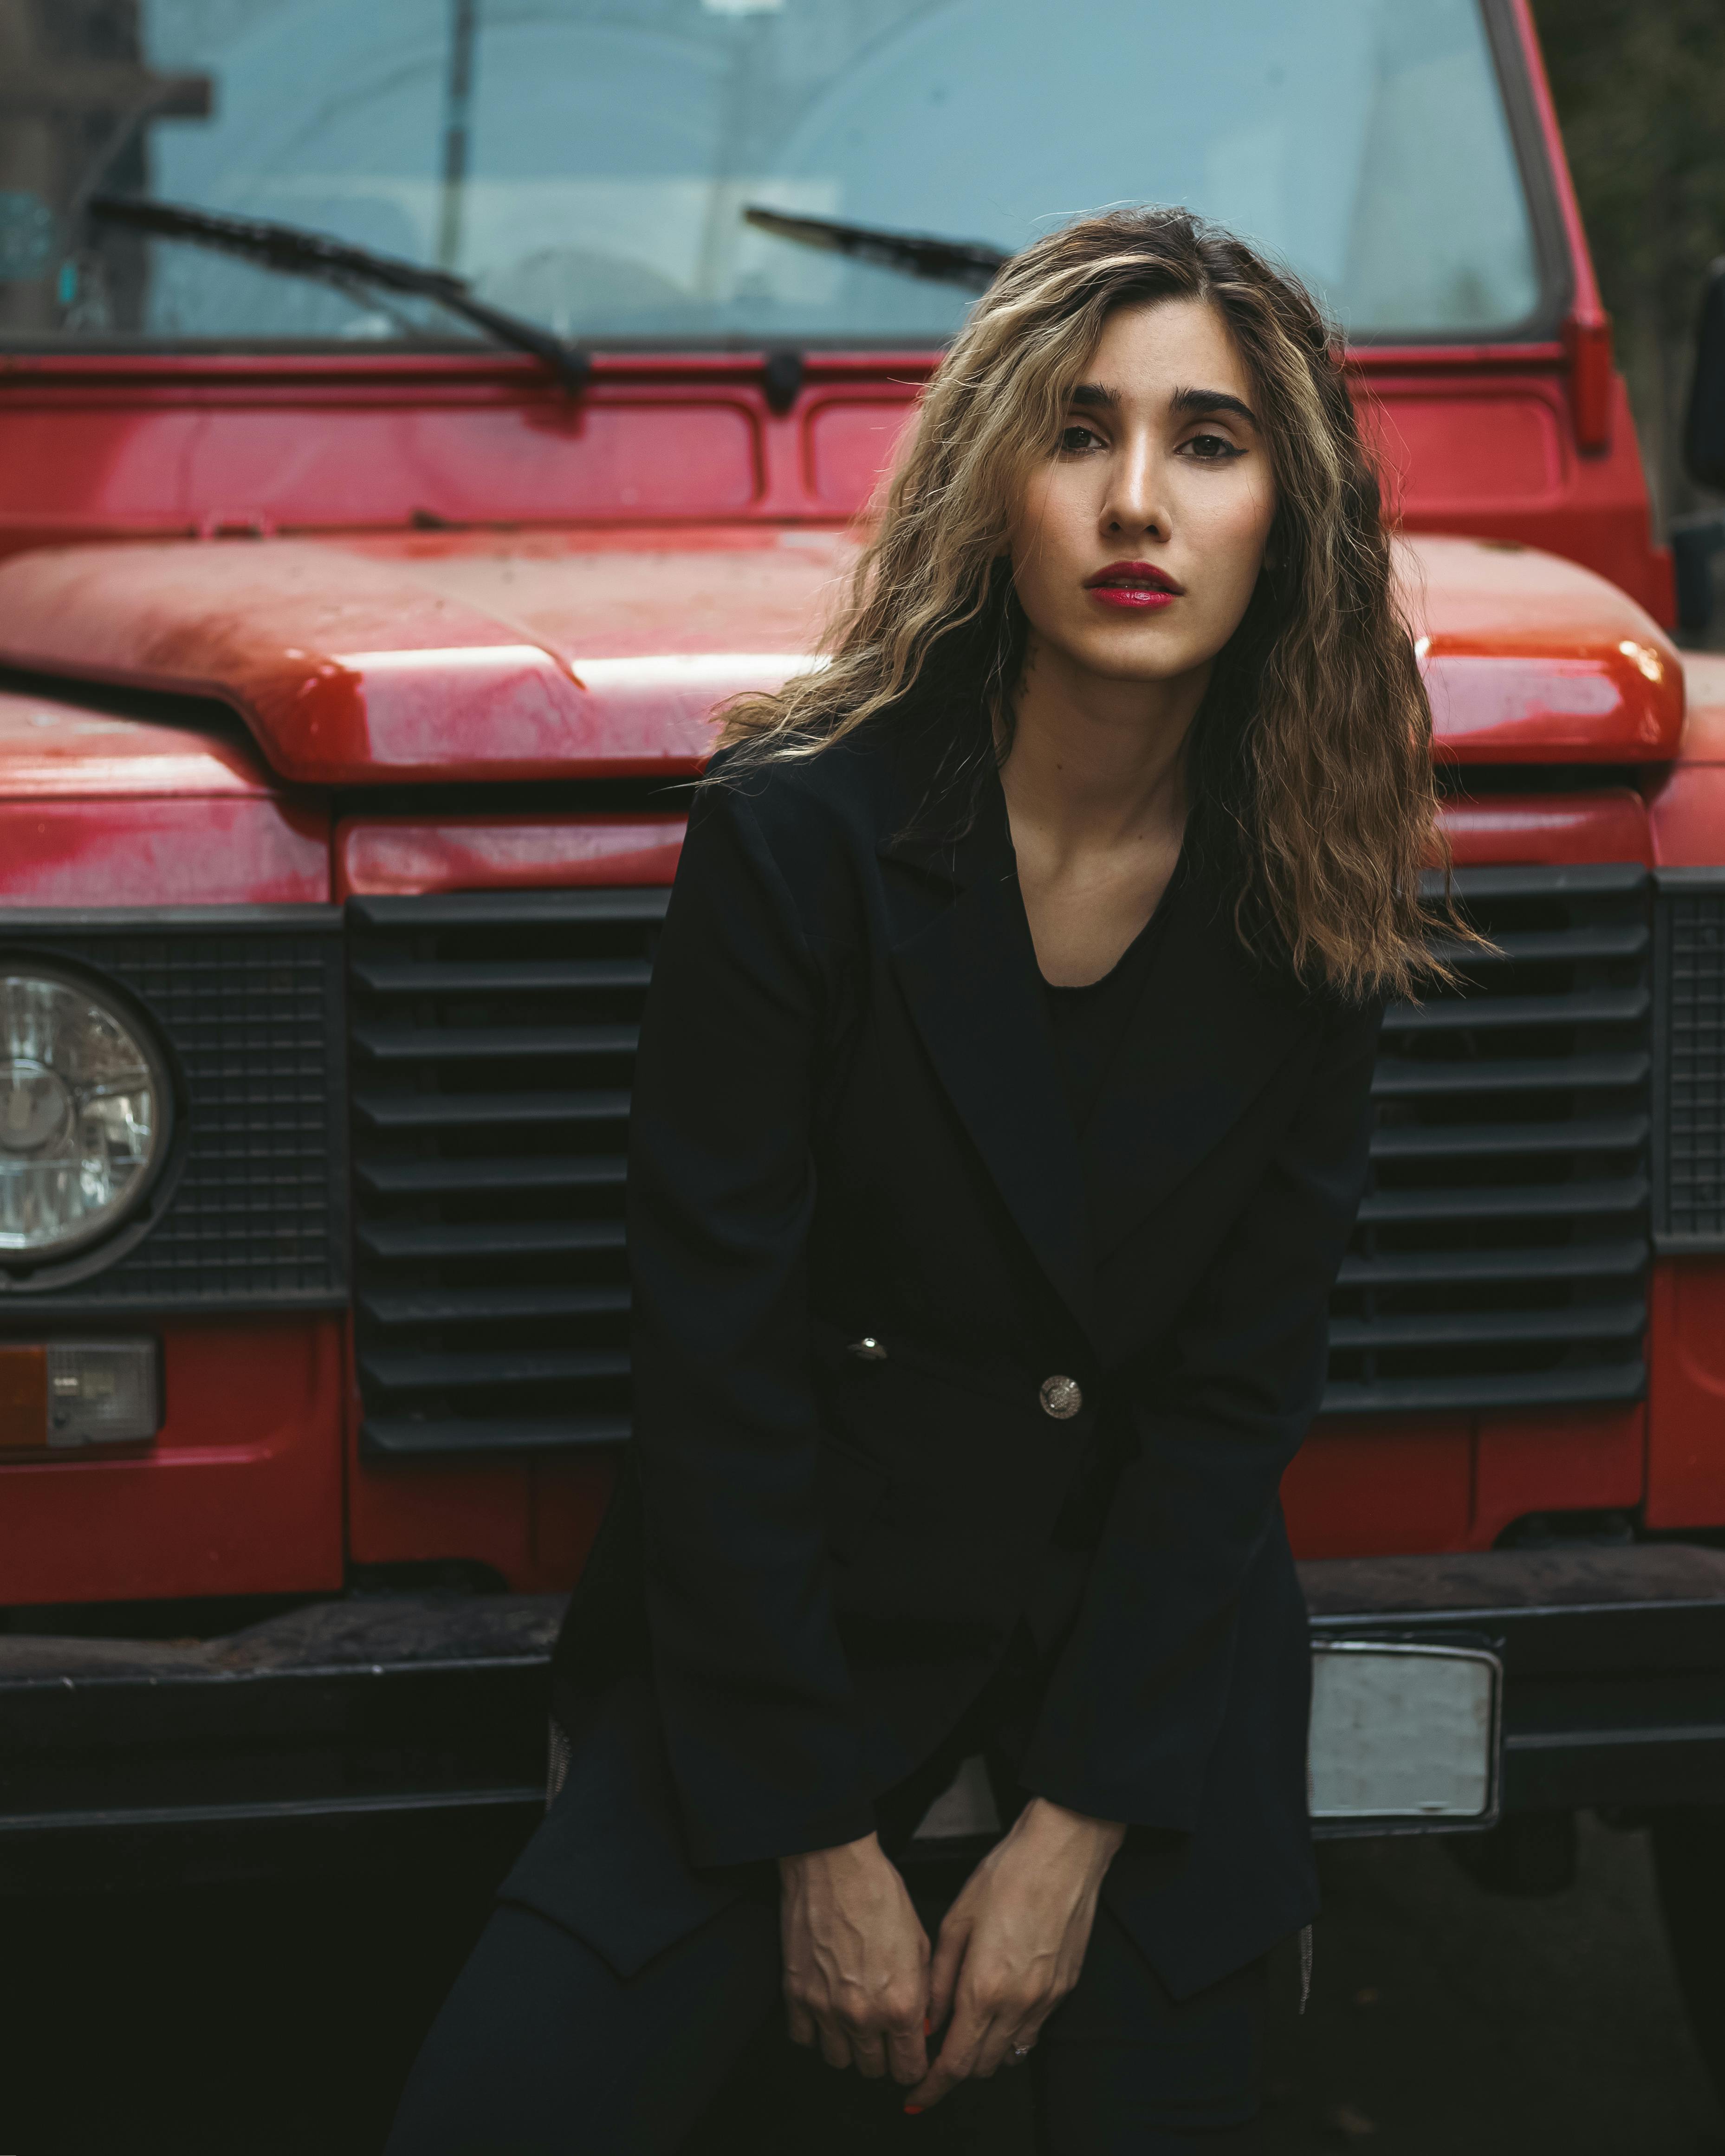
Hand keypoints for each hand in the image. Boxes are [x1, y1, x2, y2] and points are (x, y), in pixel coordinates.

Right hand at [778, 1833, 931, 2082]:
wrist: (834, 1863)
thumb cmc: (879, 1893)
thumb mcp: (921, 1943)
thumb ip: (923, 1994)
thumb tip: (920, 2026)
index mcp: (901, 2004)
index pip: (909, 2069)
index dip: (912, 2064)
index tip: (909, 2054)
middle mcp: (863, 2015)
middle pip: (872, 2071)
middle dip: (882, 2056)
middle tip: (882, 2033)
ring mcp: (825, 2008)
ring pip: (837, 2061)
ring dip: (848, 2046)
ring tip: (853, 2020)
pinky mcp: (795, 1995)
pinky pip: (803, 2039)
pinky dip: (814, 2032)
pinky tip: (825, 2009)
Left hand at [905, 1796, 1125, 2110]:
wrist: (1063, 1853)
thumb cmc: (1007, 1875)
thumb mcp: (956, 1921)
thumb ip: (939, 1979)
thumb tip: (928, 2020)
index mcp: (984, 1988)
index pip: (955, 2062)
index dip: (931, 2088)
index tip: (914, 2099)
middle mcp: (1019, 2004)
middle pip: (981, 2066)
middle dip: (955, 2070)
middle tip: (935, 2056)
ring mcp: (1046, 2000)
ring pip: (1010, 2054)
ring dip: (984, 2053)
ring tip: (966, 2029)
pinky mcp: (1064, 1990)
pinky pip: (1033, 2031)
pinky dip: (1011, 2034)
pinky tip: (998, 2007)